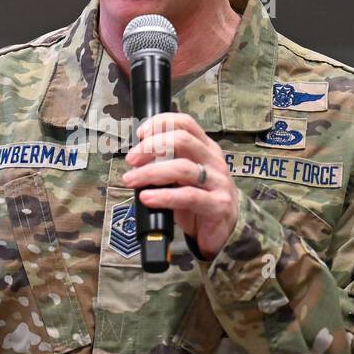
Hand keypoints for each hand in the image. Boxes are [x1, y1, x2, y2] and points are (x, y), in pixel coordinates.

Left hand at [122, 112, 237, 258]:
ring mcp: (218, 182)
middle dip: (151, 147)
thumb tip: (137, 158)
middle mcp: (214, 161)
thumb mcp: (183, 176)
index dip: (161, 123)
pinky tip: (147, 198)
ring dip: (151, 172)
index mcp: (206, 148)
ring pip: (182, 168)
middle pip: (182, 140)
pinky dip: (164, 196)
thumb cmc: (200, 199)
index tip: (140, 134)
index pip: (185, 123)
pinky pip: (188, 196)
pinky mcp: (218, 205)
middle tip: (131, 159)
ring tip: (131, 179)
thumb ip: (166, 163)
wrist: (223, 229)